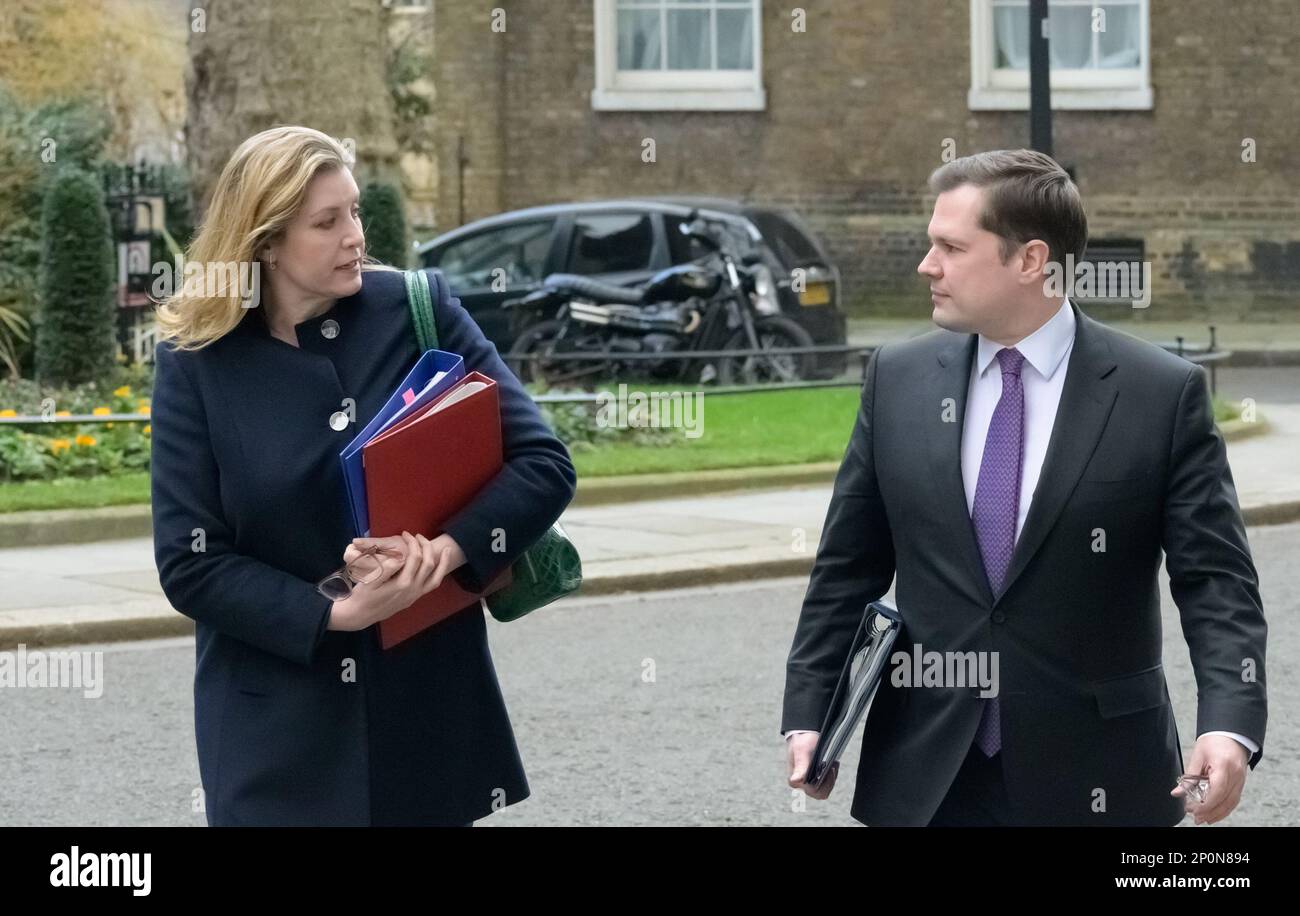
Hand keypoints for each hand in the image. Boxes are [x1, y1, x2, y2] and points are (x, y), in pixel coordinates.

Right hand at [326, 531, 466, 631]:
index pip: (414, 557)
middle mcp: (412, 590)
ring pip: (436, 577)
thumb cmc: (363, 596)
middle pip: (428, 563)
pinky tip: (439, 566)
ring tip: (447, 550)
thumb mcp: (370, 581)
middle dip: (425, 546)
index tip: (405, 534)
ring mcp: (415, 595)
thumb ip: (386, 569)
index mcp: (402, 583)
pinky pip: (432, 585)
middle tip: (418, 536)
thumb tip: (400, 558)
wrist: (361, 615)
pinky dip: (439, 574)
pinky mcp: (414, 598)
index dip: (412, 543)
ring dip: (443, 562)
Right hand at [787, 731, 835, 799]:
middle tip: (833, 765)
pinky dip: (831, 772)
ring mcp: (809, 782)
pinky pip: (827, 781)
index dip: (826, 784)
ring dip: (831, 775)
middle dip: (830, 779)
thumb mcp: (802, 751)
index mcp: (796, 781)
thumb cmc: (801, 742)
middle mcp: (802, 784)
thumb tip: (795, 780)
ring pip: (826, 787)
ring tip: (832, 761)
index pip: (815, 791)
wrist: (804, 735)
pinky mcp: (816, 778)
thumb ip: (800, 766)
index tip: (830, 769)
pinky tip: (832, 762)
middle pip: (822, 792)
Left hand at [1171, 734, 1249, 824]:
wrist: (1231, 734)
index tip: (1194, 810)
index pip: (1217, 790)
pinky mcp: (1242, 783)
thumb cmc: (1213, 742)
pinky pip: (1234, 799)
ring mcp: (1242, 780)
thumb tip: (1177, 793)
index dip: (1206, 804)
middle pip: (1225, 800)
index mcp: (1224, 765)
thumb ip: (1189, 776)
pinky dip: (1224, 808)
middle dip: (1210, 812)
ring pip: (1232, 803)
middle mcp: (1236, 775)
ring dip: (1218, 814)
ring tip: (1203, 819)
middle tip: (1195, 819)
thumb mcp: (1197, 756)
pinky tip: (1214, 814)